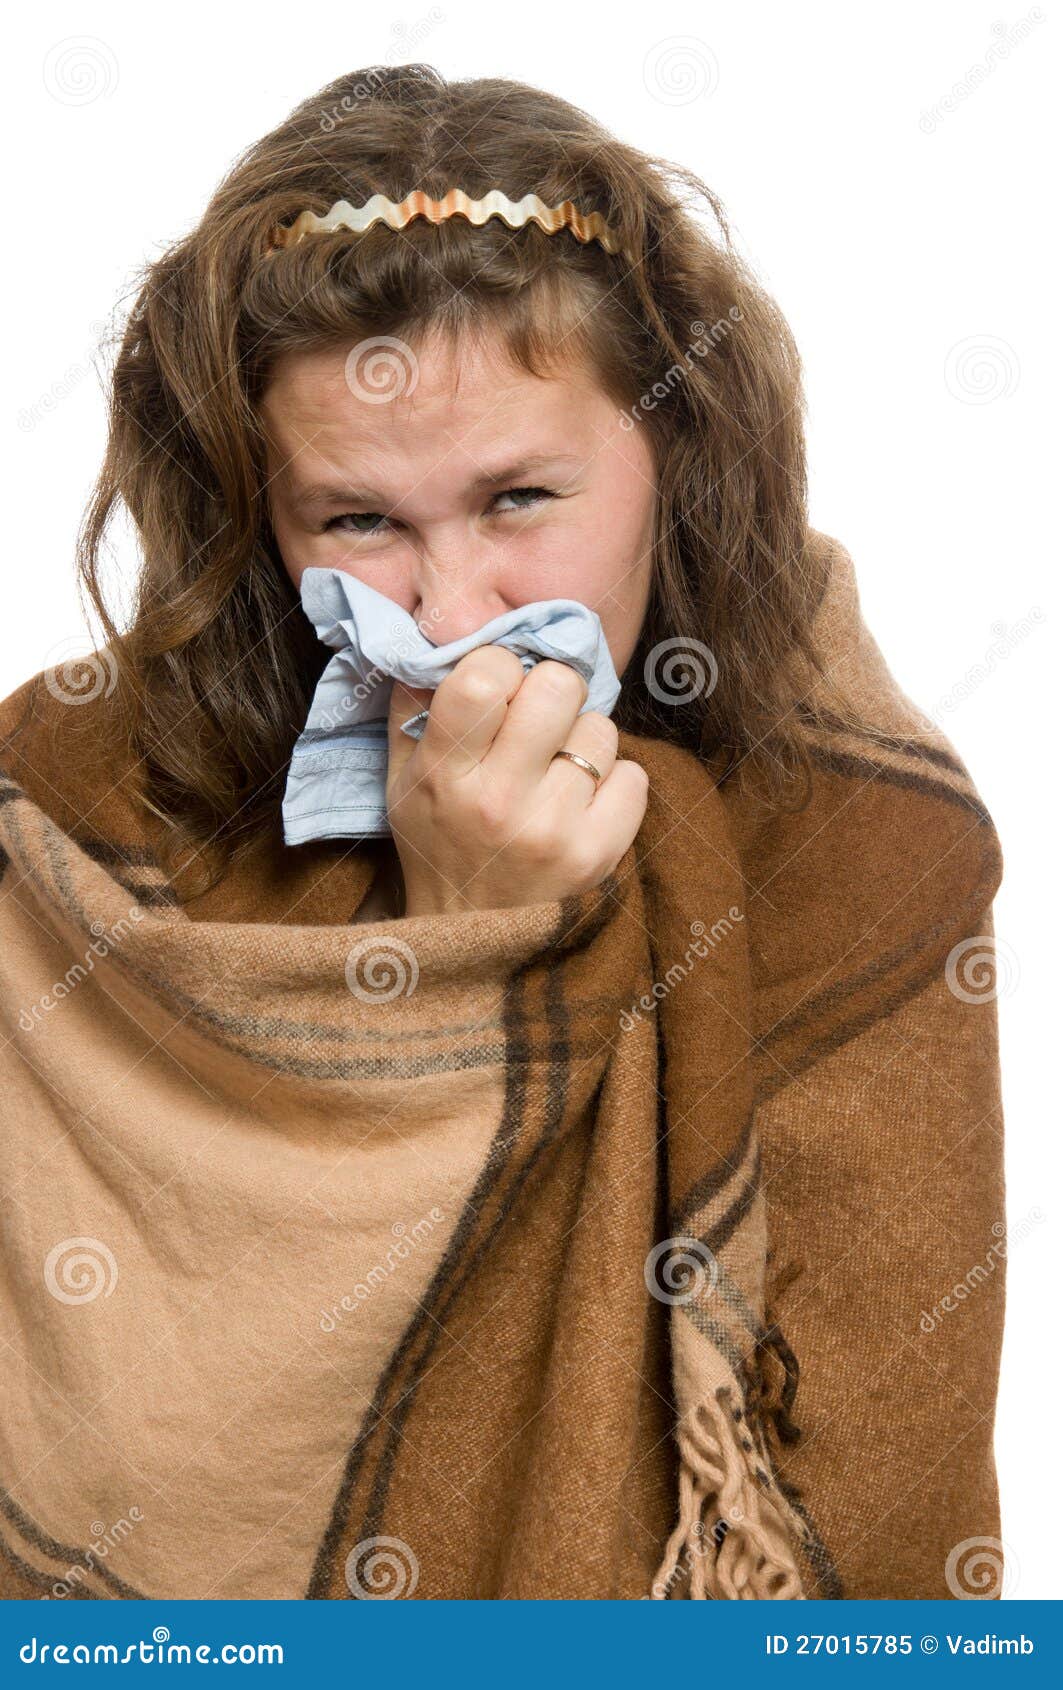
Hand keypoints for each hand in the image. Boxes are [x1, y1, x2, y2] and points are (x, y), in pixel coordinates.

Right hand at [385, 646, 648, 917]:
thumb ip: (414, 707)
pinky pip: (634, 775)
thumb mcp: (402, 781)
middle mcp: (496, 801)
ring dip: (583, 742)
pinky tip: (584, 804)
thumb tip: (440, 636)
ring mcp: (552, 830)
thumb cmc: (440, 848)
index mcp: (443, 775)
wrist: (475, 946)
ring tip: (558, 773)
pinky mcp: (597, 855)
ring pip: (600, 729)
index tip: (501, 688)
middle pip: (558, 686)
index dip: (501, 666)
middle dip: (554, 692)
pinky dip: (615, 783)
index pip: (485, 674)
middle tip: (542, 720)